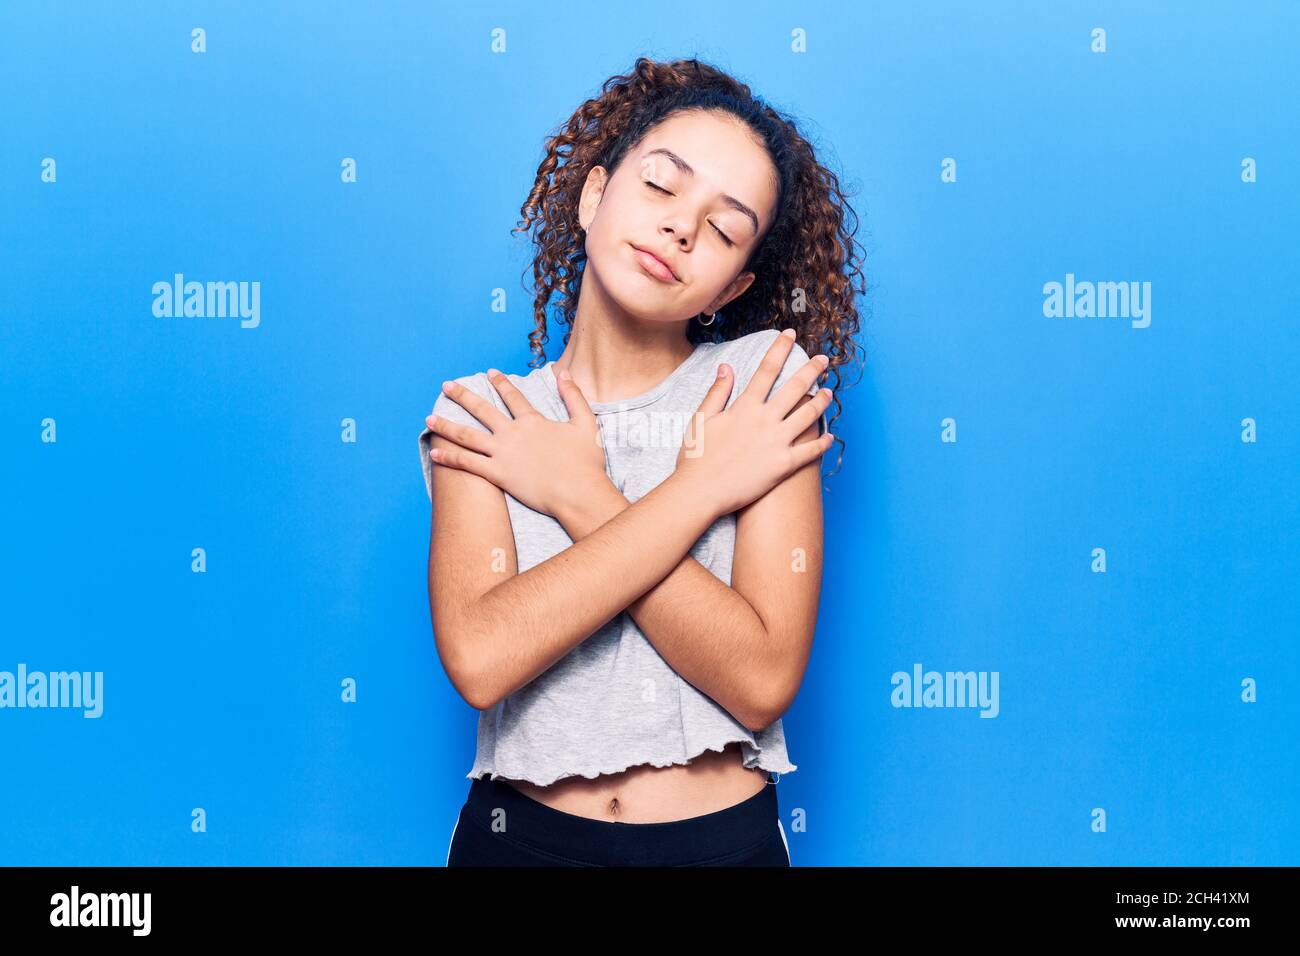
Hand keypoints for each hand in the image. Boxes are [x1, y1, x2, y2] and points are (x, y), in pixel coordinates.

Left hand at [425, 368, 611, 516]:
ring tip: (429, 418)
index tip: (488, 373)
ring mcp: (502, 454)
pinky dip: (449, 457)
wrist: (577, 492)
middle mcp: (513, 434)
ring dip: (446, 426)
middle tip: (446, 386)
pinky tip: (434, 452)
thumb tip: (564, 374)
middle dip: (463, 396)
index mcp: (532, 421)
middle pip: (482, 410)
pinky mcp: (497, 474)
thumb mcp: (586, 424)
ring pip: (467, 436)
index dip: (500, 383)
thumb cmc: (585, 463)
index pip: (512, 397)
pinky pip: (467, 464)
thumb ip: (574, 397)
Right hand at [673, 330, 833, 518]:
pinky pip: (809, 452)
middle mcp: (764, 420)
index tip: (790, 334)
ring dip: (821, 402)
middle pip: (795, 388)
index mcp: (744, 407)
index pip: (767, 369)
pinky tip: (830, 437)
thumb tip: (727, 367)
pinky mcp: (783, 466)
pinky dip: (822, 443)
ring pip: (808, 416)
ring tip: (830, 392)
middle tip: (824, 359)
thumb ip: (717, 392)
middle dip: (811, 370)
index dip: (780, 349)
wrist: (699, 492)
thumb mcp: (700, 419)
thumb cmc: (696, 458)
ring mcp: (776, 442)